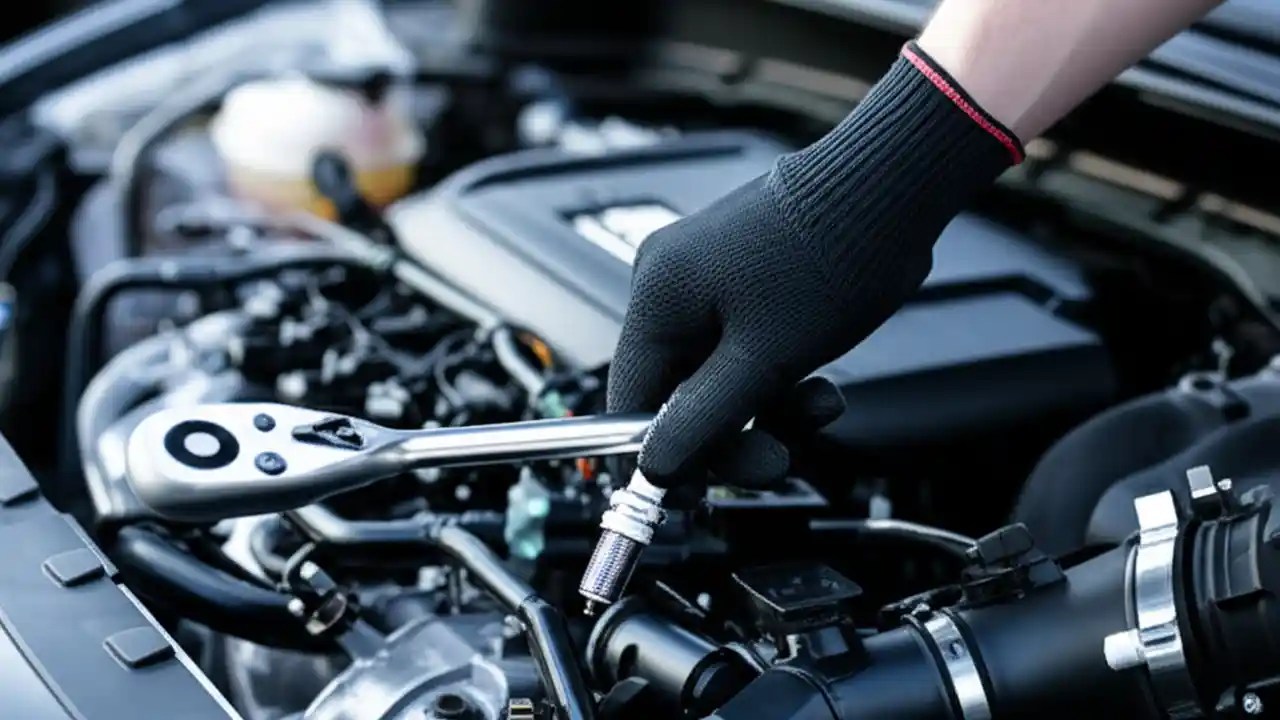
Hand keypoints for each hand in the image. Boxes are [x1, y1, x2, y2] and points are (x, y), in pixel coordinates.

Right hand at [607, 174, 930, 488]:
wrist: (890, 189)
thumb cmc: (829, 256)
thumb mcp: (763, 362)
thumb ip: (701, 421)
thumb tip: (655, 467)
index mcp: (658, 296)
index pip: (630, 399)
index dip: (662, 454)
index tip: (695, 494)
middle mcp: (671, 284)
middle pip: (678, 393)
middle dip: (733, 434)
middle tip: (777, 460)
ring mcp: (708, 280)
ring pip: (719, 379)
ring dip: (768, 409)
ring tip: (820, 407)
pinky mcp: (745, 282)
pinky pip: (745, 352)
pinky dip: (779, 378)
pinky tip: (821, 386)